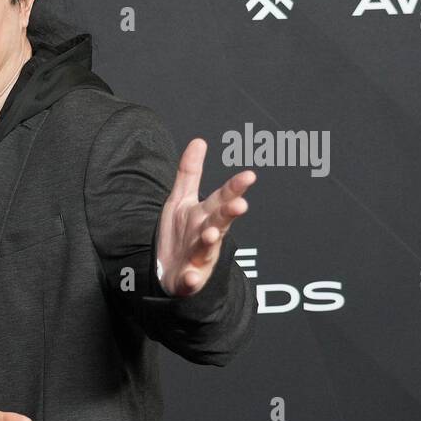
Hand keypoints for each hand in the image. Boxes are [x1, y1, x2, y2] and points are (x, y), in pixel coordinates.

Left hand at [157, 138, 255, 296]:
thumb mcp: (182, 201)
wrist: (171, 272)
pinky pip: (190, 280)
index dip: (234, 187)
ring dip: (210, 242)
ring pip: (207, 248)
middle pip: (220, 221)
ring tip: (211, 235)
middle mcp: (207, 234)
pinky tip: (191, 276)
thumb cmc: (181, 235)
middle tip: (239, 205)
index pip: (222, 198)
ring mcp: (200, 257)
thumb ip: (190, 172)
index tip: (249, 176)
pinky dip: (191, 279)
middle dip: (229, 213)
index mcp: (206, 214)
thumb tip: (199, 141)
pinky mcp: (189, 278)